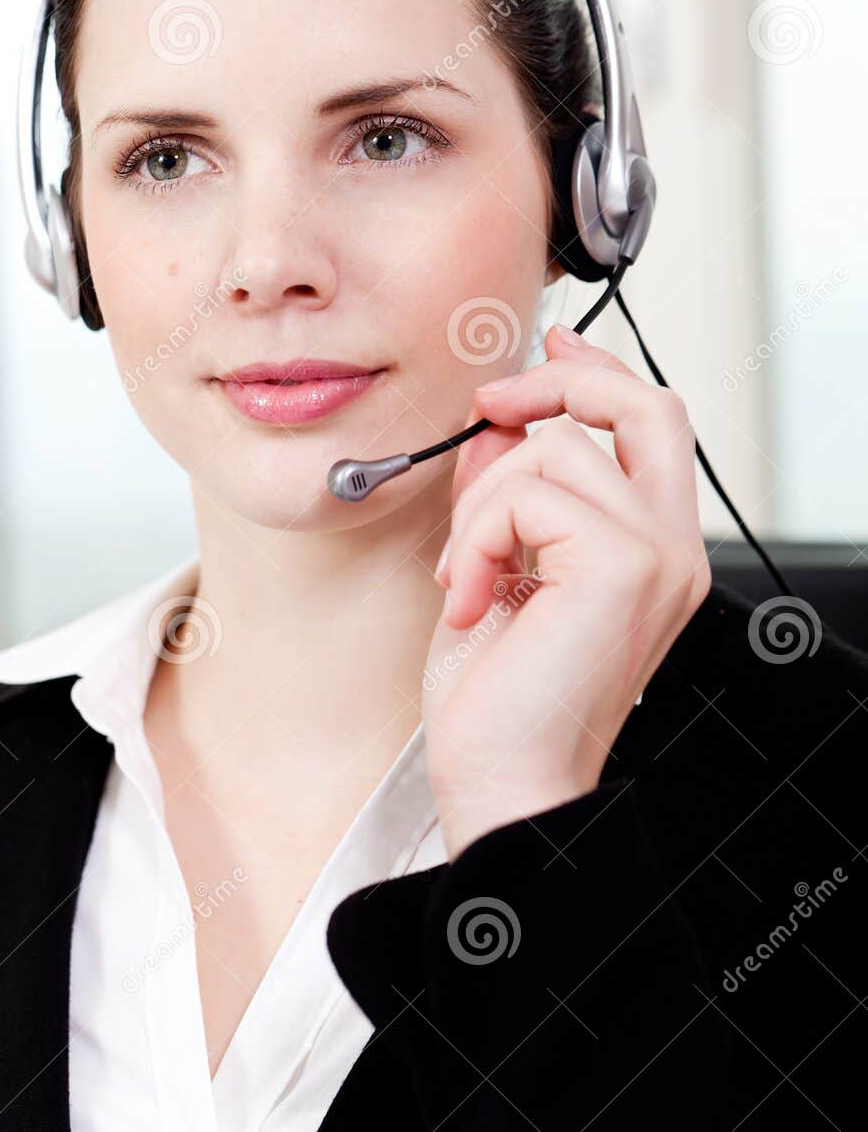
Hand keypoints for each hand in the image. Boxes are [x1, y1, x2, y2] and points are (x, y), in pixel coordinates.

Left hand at [422, 323, 711, 860]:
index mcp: (651, 552)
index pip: (650, 426)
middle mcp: (671, 551)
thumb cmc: (498, 706)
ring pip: (555, 449)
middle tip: (489, 405)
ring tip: (461, 576)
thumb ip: (503, 498)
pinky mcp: (623, 567)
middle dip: (559, 380)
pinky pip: (530, 489)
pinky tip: (465, 598)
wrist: (501, 784)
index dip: (595, 373)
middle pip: (646, 404)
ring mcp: (655, 558)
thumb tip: (495, 428)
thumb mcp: (491, 574)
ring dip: (480, 505)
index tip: (544, 346)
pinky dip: (476, 535)